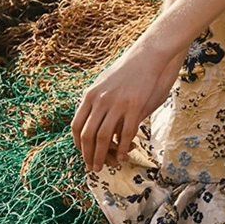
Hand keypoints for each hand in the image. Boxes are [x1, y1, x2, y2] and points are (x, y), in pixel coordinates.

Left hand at [71, 42, 181, 172]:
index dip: (78, 144)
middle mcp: (100, 101)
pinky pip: (126, 133)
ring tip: (104, 166)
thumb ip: (96, 100)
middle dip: (88, 155)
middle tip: (92, 168)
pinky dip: (122, 148)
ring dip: (102, 156)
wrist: (147, 56)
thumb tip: (89, 117)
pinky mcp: (134, 106)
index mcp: (90, 95)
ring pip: (104, 138)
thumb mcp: (104, 82)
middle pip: (88, 135)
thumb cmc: (127, 69)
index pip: (77, 126)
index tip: (83, 154)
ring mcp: (117, 104)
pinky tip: (123, 156)